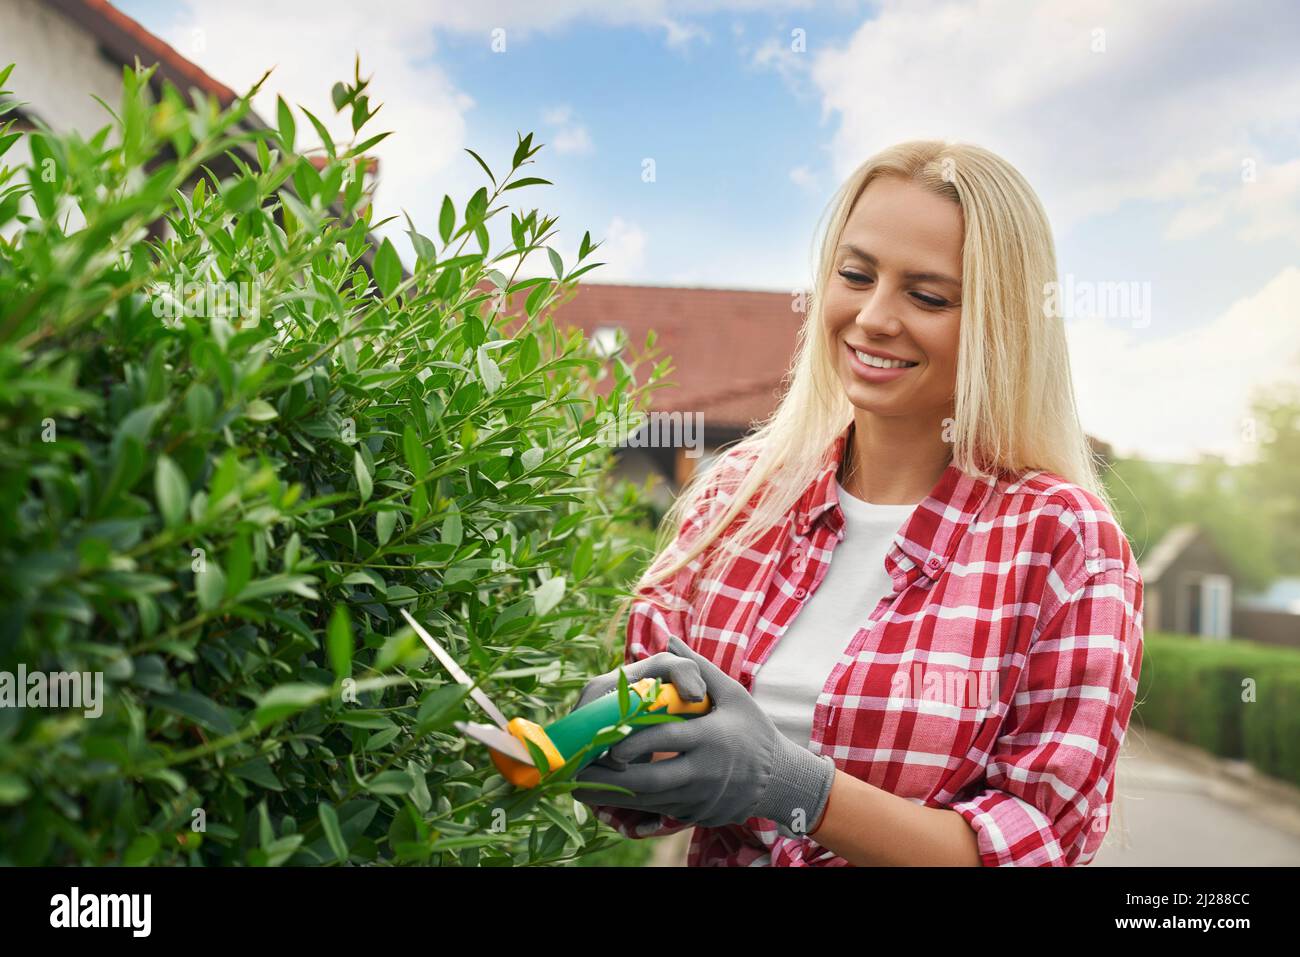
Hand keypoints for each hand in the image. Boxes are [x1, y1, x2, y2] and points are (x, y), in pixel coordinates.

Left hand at [571, 635, 836, 838]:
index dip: (631, 741)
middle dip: (611, 776)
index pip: (663, 739)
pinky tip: (609, 796)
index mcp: (710, 738)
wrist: (780, 779)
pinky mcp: (695, 815)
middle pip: (649, 778)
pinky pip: (658, 810)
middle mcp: (704, 771)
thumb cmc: (755, 730)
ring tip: (582, 785)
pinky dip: (633, 804)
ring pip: (649, 800)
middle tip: (581, 767)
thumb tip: (669, 636)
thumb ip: (698, 668)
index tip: (606, 739)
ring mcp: (699, 798)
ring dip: (614, 794)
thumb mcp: (734, 695)